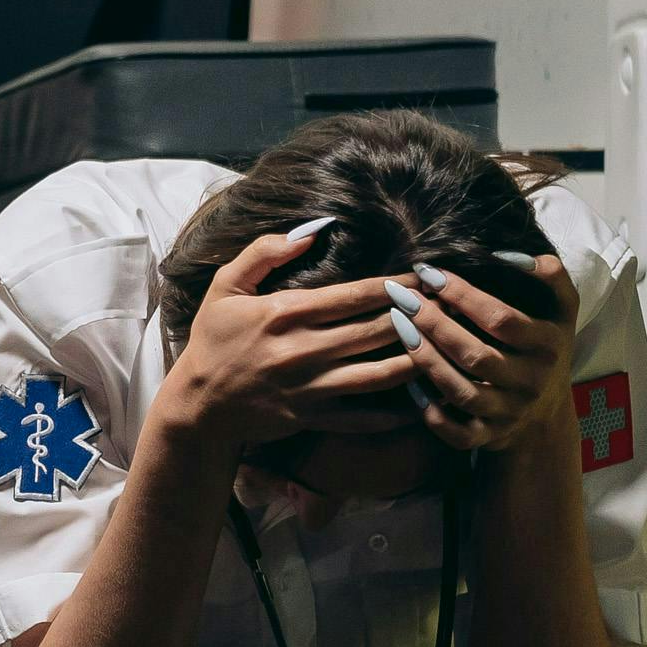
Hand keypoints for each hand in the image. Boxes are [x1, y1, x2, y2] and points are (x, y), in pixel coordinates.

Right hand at [155, 219, 418, 450]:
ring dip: (415, 358)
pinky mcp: (314, 417)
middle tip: (448, 304)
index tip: (425, 275)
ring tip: (444, 345)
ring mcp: (311, 388)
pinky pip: (364, 418)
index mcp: (286, 314)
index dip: (396, 285)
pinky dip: (397, 412)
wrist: (198, 404)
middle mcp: (304, 351)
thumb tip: (313, 229)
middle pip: (376, 331)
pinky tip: (425, 400)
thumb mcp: (226, 286)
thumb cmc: (214, 341)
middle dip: (417, 316)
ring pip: (378, 375)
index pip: (355, 295)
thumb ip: (264, 252)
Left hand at [388, 254, 581, 451]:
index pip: (501, 319)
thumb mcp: (563, 308)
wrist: (545, 414)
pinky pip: (455, 432)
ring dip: (426, 360)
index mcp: (549, 345)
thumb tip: (508, 254)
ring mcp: (510, 414)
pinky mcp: (488, 438)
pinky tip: (407, 381)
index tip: (429, 273)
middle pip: (476, 356)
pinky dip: (430, 411)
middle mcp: (532, 383)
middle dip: (434, 324)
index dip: (463, 295)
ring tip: (399, 327)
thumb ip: (550, 275)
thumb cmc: (544, 345)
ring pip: (461, 392)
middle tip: (402, 298)